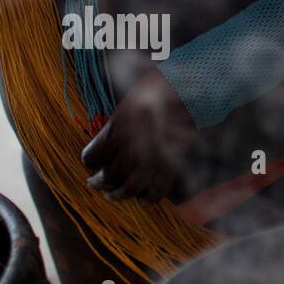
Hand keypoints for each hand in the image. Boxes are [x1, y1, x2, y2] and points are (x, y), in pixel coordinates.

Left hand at [82, 68, 196, 202]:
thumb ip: (116, 118)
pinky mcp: (172, 163)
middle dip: (100, 183)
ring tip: (113, 195)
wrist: (193, 89)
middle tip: (97, 185)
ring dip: (119, 195)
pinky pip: (158, 189)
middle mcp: (131, 144)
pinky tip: (144, 198)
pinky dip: (150, 198)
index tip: (92, 165)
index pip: (93, 156)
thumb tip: (101, 129)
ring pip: (130, 187)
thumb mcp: (131, 96)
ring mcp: (152, 156)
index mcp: (117, 126)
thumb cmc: (161, 86)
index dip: (90, 163)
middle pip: (109, 175)